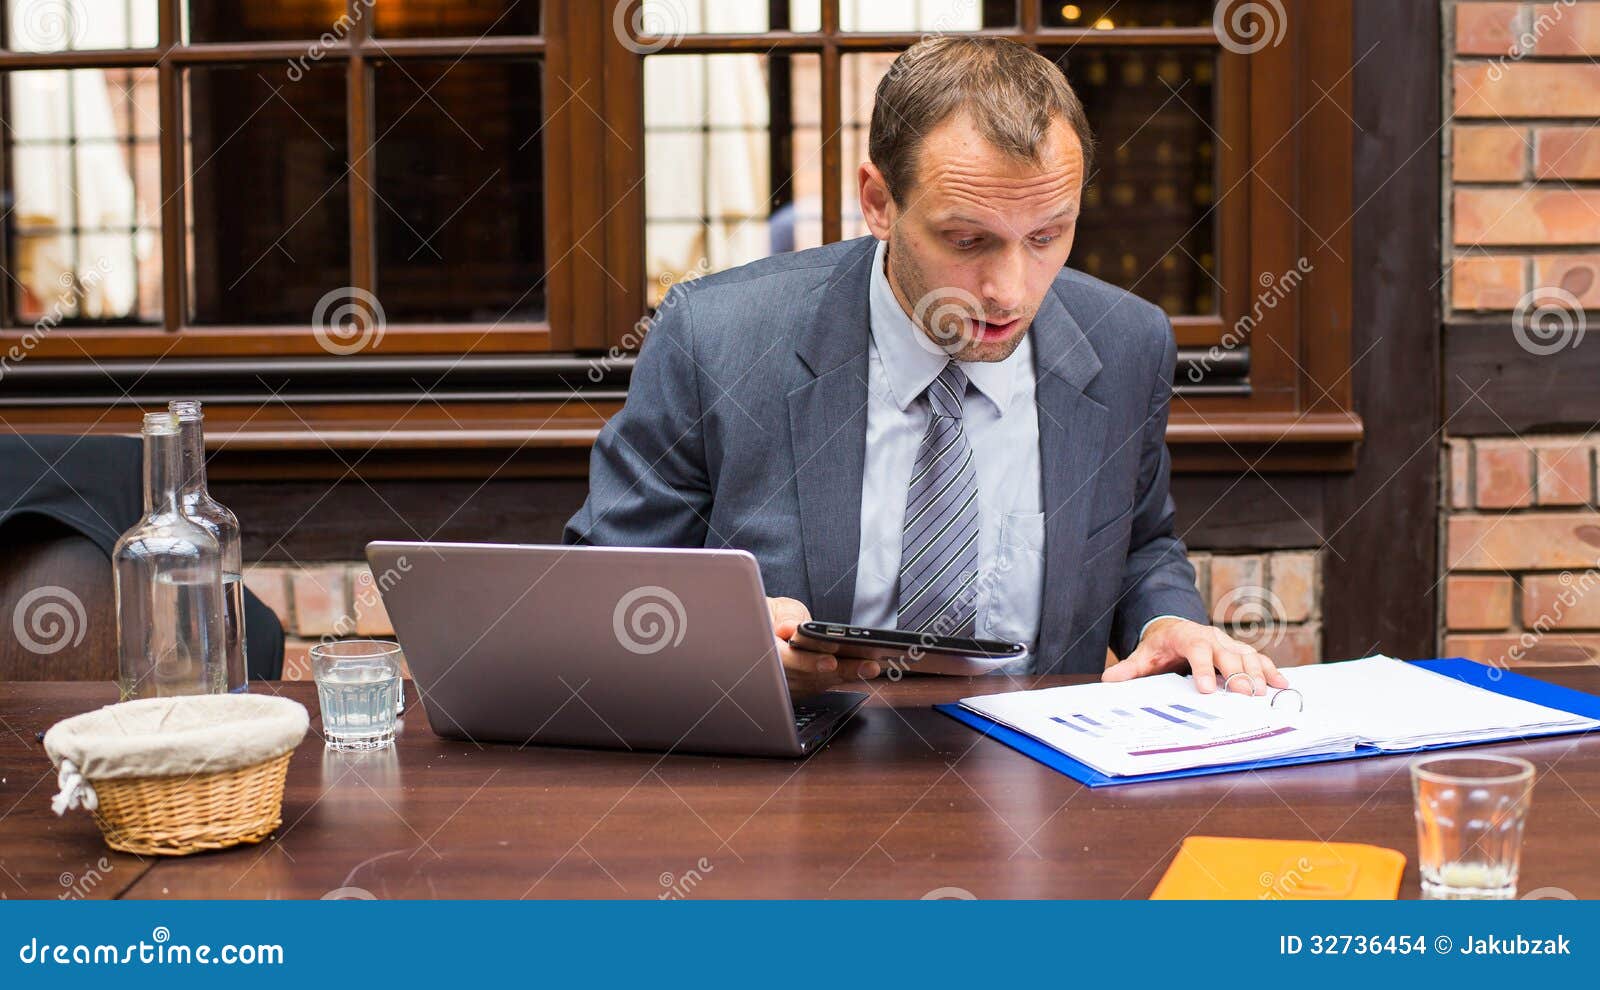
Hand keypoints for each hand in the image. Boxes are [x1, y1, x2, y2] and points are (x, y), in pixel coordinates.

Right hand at [767, 596, 881, 696]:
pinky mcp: (798, 690)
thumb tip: (792, 628)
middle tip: (865, 665)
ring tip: (870, 667)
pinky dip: (841, 679)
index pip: (786, 660)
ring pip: (818, 684)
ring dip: (846, 676)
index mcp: (765, 649)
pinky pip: (821, 687)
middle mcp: (775, 673)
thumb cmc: (773, 616)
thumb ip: (786, 617)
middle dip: (840, 670)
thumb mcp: (778, 607)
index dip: (808, 662)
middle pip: (808, 676)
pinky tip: (861, 672)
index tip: (830, 660)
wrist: (765, 628)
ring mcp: (786, 685)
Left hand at [1102, 617, 1287, 694]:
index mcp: (1187, 636)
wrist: (1174, 629)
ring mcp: (1228, 643)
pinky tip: (1281, 685)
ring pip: (1246, 655)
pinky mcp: (1239, 651)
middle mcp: (1212, 637)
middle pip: (1227, 653)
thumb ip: (1129, 668)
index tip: (1205, 689)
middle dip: (1237, 673)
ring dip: (1257, 674)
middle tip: (1244, 694)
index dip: (1201, 669)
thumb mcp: (1143, 654)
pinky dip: (1270, 671)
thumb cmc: (1160, 646)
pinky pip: (1258, 659)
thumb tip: (1109, 679)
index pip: (1196, 650)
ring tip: (1264, 694)